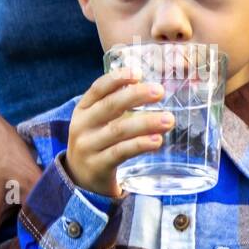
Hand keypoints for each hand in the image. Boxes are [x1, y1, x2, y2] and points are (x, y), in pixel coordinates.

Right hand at [65, 67, 173, 197]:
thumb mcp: (98, 120)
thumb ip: (118, 104)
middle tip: (159, 91)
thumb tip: (152, 88)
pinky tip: (157, 140)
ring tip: (168, 120)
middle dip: (136, 96)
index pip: (98, 88)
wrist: (80, 177)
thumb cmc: (97, 140)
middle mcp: (82, 125)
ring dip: (145, 123)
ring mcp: (88, 147)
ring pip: (118, 130)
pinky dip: (140, 145)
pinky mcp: (97, 166)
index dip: (117, 79)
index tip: (138, 72)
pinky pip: (121, 153)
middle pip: (110, 106)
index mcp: (83, 108)